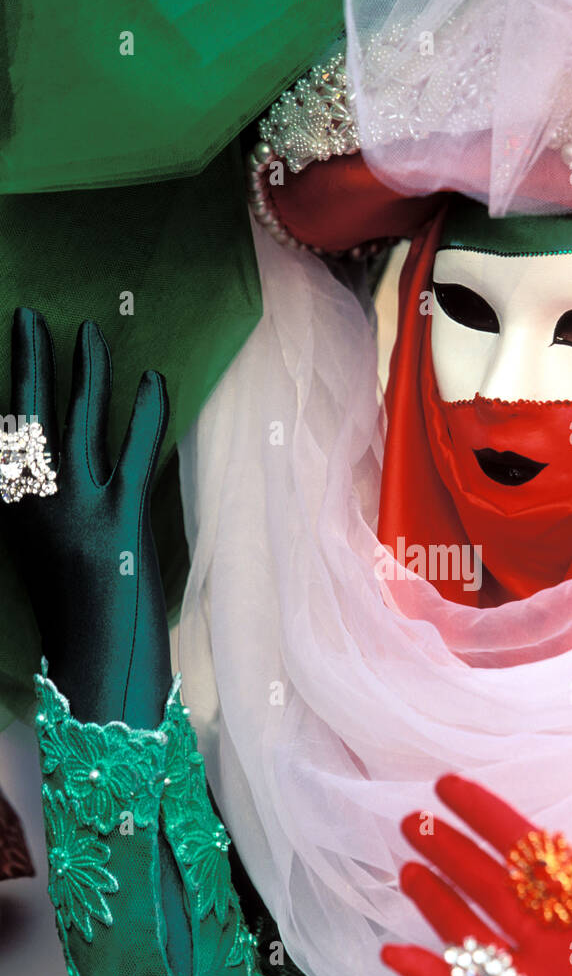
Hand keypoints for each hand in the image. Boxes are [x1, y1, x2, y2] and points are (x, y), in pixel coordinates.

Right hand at [1, 308, 170, 726]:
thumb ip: (37, 505)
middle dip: (29, 360)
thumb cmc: (74, 608)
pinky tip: (152, 380)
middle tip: (32, 317)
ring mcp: (77, 505)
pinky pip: (134, 449)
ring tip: (90, 333)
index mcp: (12, 507)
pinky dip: (145, 411)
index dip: (6, 386)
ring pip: (78, 420)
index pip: (3, 434)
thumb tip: (41, 464)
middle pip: (27, 413)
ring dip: (85, 371)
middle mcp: (35, 500)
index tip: (9, 346)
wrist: (98, 659)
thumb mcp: (40, 549)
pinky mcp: (121, 515)